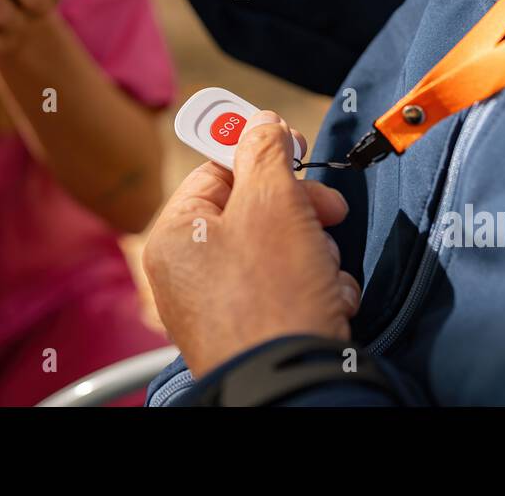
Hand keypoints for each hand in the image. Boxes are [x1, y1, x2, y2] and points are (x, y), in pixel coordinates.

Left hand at [143, 110, 360, 379]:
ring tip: (322, 273)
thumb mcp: (272, 202)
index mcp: (176, 235)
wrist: (292, 381)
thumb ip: (265, 152)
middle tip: (328, 213)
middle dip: (300, 212)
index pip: (217, 170)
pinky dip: (315, 288)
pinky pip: (288, 289)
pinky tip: (328, 301)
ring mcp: (220, 306)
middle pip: (253, 211)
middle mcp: (189, 272)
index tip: (295, 146)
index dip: (261, 155)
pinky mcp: (254, 331)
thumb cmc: (271, 296)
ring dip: (314, 252)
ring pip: (279, 250)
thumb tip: (260, 122)